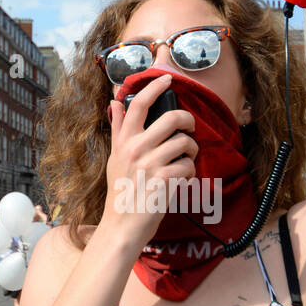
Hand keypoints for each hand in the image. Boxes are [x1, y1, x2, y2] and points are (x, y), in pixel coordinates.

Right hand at [102, 74, 197, 250]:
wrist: (121, 227)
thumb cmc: (121, 193)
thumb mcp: (115, 159)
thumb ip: (118, 130)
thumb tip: (114, 103)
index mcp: (124, 141)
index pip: (139, 104)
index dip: (155, 86)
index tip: (168, 78)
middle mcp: (135, 149)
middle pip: (172, 117)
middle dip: (188, 122)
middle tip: (189, 130)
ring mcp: (150, 164)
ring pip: (185, 143)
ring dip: (191, 152)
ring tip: (184, 162)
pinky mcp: (164, 181)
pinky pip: (189, 166)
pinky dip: (190, 174)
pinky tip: (181, 181)